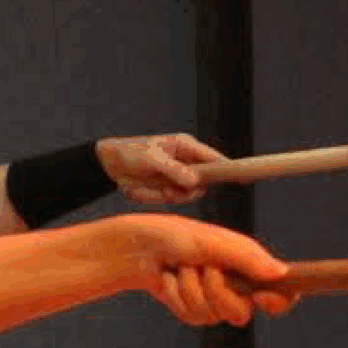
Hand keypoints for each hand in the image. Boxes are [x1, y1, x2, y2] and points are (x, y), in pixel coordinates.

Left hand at [96, 134, 226, 206]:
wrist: (110, 164)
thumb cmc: (131, 153)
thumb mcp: (152, 160)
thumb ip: (174, 170)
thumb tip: (195, 182)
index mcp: (187, 147)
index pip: (214, 159)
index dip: (226, 169)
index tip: (237, 178)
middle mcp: (186, 163)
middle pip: (203, 183)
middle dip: (187, 191)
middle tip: (168, 190)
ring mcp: (176, 177)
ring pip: (186, 195)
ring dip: (170, 196)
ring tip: (157, 189)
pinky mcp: (166, 189)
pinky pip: (168, 200)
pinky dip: (155, 198)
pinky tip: (145, 190)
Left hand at [108, 213, 295, 325]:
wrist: (141, 248)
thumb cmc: (180, 237)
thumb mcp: (215, 243)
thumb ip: (247, 258)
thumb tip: (280, 273)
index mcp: (252, 267)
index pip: (282, 294)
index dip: (278, 302)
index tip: (261, 297)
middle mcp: (237, 286)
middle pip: (240, 313)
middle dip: (217, 291)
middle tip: (205, 267)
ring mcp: (214, 301)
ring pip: (210, 316)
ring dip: (190, 289)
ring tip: (182, 267)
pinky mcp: (192, 310)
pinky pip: (190, 316)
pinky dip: (176, 295)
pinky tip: (170, 278)